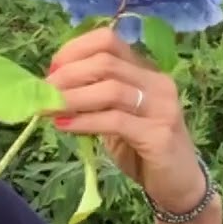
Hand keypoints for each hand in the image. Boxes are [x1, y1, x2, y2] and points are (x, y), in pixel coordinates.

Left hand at [45, 26, 205, 213]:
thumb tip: (49, 88)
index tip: (51, 70)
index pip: (108, 40)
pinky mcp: (159, 134)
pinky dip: (84, 121)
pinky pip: (115, 121)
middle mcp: (157, 82)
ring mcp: (162, 107)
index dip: (74, 50)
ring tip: (48, 109)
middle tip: (44, 93)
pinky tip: (64, 126)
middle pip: (106, 62)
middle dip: (68, 75)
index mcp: (145, 70)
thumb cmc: (141, 148)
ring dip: (72, 98)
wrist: (178, 183)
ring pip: (111, 89)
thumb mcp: (113, 116)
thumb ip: (91, 99)